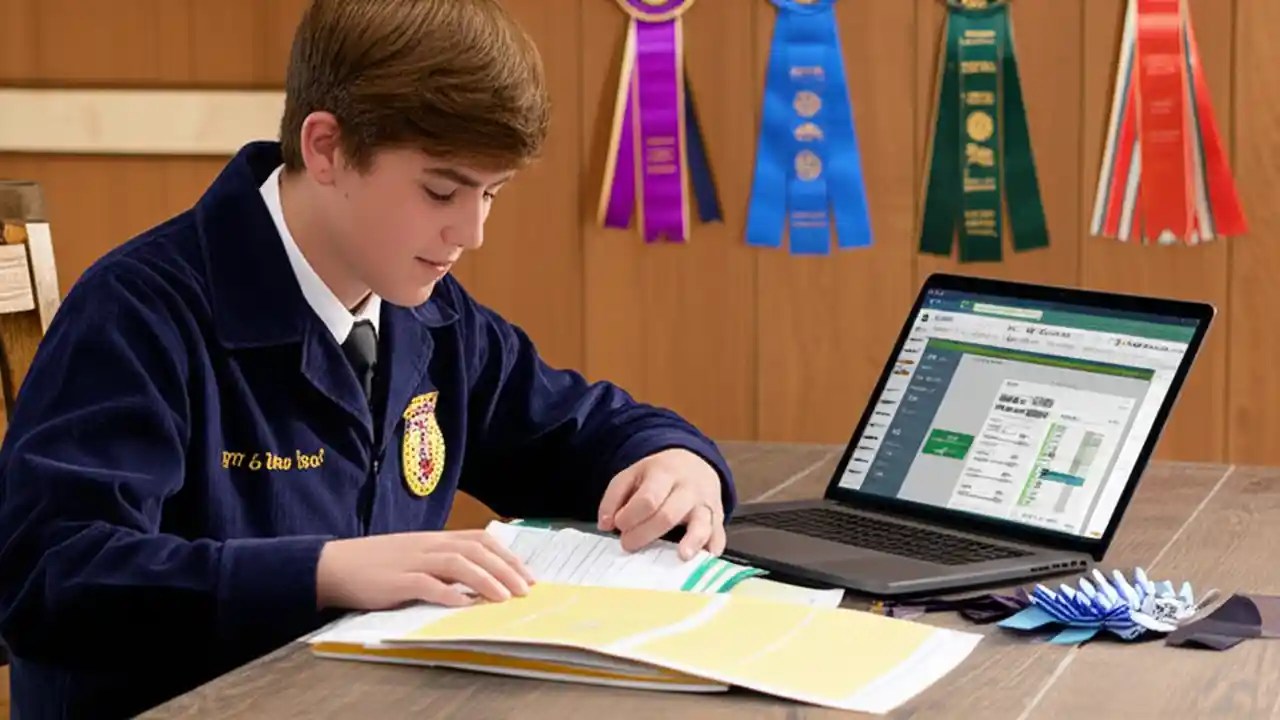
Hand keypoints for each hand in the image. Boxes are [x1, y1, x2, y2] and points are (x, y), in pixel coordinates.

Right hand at [316, 530, 535, 609]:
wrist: (335, 565)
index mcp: (435, 539)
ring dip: (485, 580)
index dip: (507, 556)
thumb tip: (477, 580)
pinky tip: (464, 604)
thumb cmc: (377, 564)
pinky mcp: (396, 580)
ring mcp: (413, 561)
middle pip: (476, 550)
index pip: (481, 539)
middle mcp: (428, 545)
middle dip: (505, 569)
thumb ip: (443, 564)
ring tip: (504, 597)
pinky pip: (426, 584)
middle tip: (526, 589)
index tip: (527, 574)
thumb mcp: (416, 555)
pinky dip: (448, 593)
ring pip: (457, 563)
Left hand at [597, 448, 725, 559]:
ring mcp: (706, 504)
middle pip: (669, 514)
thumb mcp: (632, 474)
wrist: (695, 463)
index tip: (619, 526)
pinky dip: (714, 548)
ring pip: (701, 522)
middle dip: (646, 533)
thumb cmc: (658, 475)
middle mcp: (688, 488)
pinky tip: (706, 558)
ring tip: (682, 555)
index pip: (648, 498)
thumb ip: (614, 497)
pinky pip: (719, 535)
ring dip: (693, 540)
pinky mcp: (717, 519)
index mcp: (664, 473)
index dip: (631, 516)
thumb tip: (605, 524)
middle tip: (629, 545)